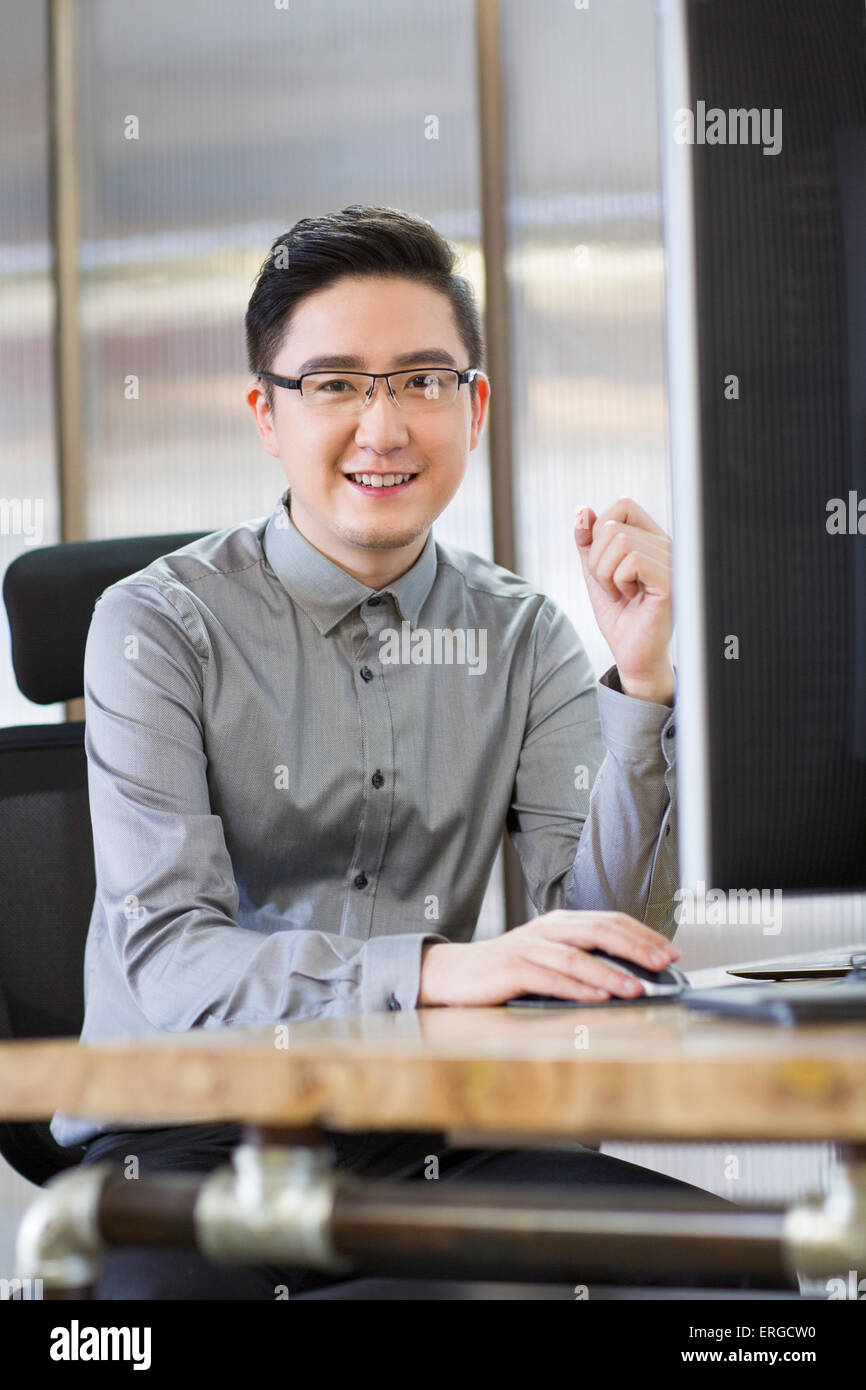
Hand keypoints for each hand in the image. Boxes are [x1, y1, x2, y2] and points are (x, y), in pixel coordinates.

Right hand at [418, 909, 679, 1006]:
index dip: (643, 934)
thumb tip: (631, 977)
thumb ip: (581, 960)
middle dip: (637, 947)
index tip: (670, 951)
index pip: (609, 920)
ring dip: (611, 972)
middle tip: (664, 964)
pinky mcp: (512, 969)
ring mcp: (528, 947)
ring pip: (578, 956)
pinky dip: (579, 988)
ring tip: (638, 987)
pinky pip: (551, 978)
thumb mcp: (548, 957)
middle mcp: (547, 929)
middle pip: (599, 930)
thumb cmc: (507, 970)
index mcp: (559, 922)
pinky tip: (599, 997)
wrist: (456, 974)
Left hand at [574, 497, 673, 703]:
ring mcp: (671, 560)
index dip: (600, 529)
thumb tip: (582, 510)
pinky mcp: (670, 580)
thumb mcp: (594, 570)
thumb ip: (587, 539)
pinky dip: (619, 582)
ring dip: (607, 575)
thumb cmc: (619, 613)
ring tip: (624, 593)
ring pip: (619, 542)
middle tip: (615, 587)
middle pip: (612, 526)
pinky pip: (631, 561)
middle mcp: (667, 543)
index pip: (623, 504)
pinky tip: (632, 597)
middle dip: (598, 562)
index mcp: (652, 537)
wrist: (631, 652)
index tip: (603, 562)